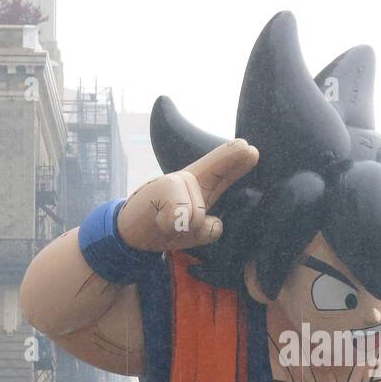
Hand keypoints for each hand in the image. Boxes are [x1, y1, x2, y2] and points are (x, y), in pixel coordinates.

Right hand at [116, 138, 259, 252]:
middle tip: (248, 148)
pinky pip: (182, 215)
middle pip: (215, 170)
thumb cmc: (163, 230)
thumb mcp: (192, 233)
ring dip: (186, 227)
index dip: (236, 163)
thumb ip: (207, 230)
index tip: (251, 151)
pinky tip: (161, 221)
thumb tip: (214, 223)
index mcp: (199, 188)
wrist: (129, 232)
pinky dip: (172, 224)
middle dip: (231, 158)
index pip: (221, 175)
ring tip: (167, 223)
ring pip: (197, 213)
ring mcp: (175, 181)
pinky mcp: (162, 187)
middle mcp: (188, 180)